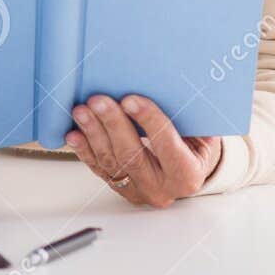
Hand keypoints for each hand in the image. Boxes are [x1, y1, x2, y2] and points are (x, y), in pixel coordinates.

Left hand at [66, 94, 221, 207]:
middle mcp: (162, 188)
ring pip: (111, 162)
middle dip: (113, 125)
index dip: (150, 122)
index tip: (131, 100)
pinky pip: (98, 168)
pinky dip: (83, 150)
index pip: (168, 147)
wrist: (186, 170)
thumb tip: (168, 83)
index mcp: (188, 175)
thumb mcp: (201, 132)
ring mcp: (138, 191)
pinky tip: (74, 133)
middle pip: (133, 156)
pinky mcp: (118, 189)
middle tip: (98, 100)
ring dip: (93, 134)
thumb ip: (187, 116)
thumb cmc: (193, 144)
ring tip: (81, 111)